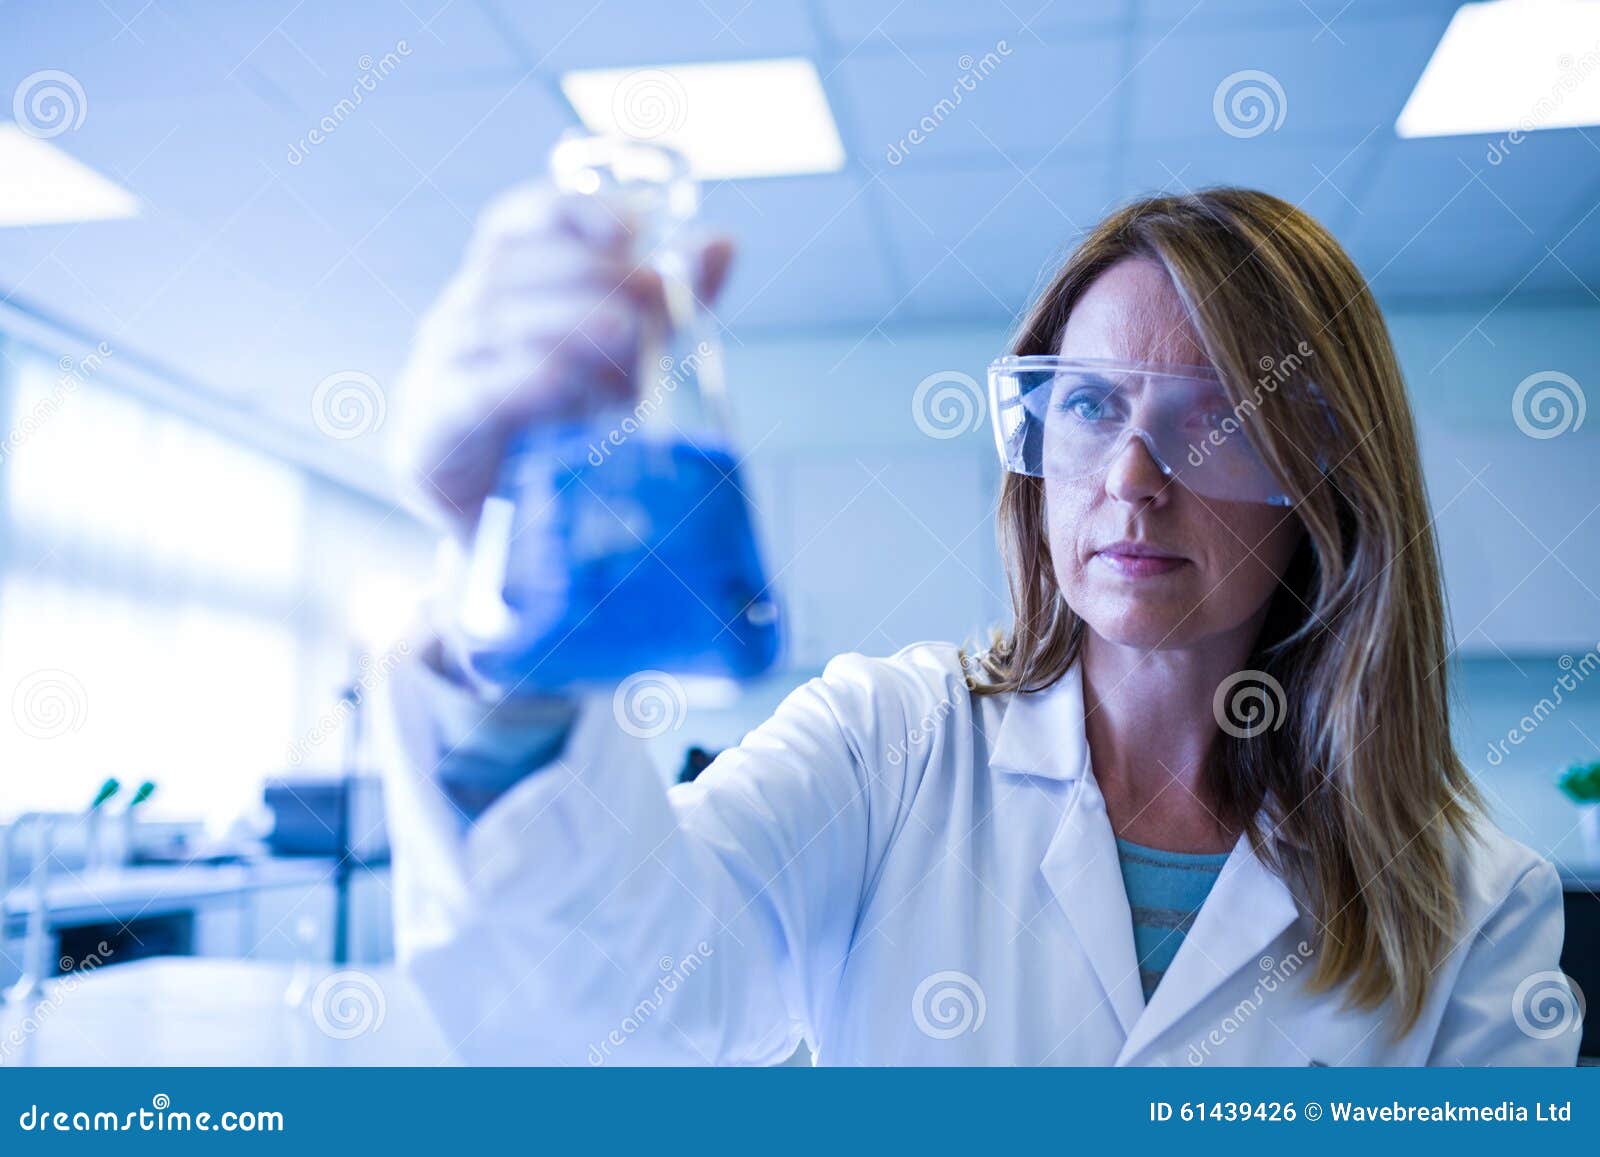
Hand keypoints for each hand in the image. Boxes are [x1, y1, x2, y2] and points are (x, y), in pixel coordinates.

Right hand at [395, 181, 734, 539]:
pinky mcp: (430, 434)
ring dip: (568, 325)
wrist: (519, 536)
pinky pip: (471, 396)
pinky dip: (519, 382)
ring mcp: (437, 373)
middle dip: (591, 274)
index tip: (632, 227)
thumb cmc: (565, 437)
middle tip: (656, 295)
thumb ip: (669, 306)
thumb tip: (722, 244)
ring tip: (629, 337)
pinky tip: (561, 380)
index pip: (518, 224)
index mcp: (501, 290)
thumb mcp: (629, 364)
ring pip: (494, 325)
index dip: (569, 212)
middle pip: (512, 269)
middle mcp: (462, 320)